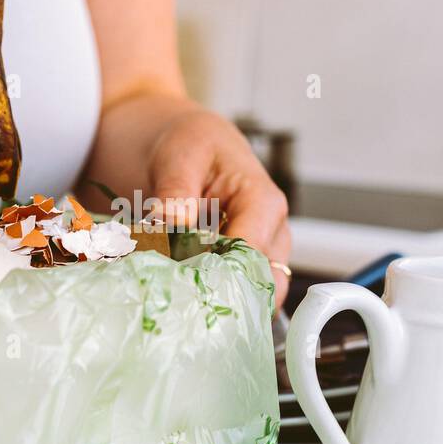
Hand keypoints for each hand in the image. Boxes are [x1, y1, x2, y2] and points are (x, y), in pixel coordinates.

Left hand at [148, 110, 291, 307]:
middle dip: (222, 299)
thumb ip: (176, 195)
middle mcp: (271, 233)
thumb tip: (171, 227)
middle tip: (177, 303)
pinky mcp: (241, 266)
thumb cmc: (191, 141)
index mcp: (263, 203)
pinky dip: (209, 300)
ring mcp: (259, 254)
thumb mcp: (179, 157)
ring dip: (216, 303)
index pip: (250, 254)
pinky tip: (180, 299)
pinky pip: (234, 294)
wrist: (184, 140)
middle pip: (261, 285)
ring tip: (175, 302)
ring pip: (251, 296)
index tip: (179, 285)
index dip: (217, 274)